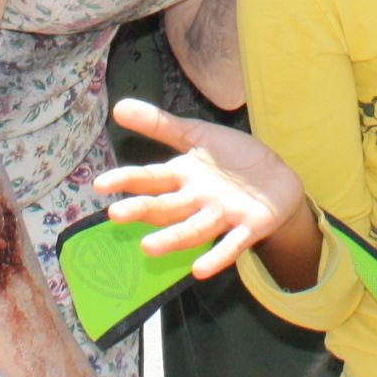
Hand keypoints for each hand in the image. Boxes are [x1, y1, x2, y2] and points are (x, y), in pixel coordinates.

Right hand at [97, 99, 309, 278]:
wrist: (277, 179)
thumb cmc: (231, 160)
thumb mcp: (197, 135)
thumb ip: (160, 125)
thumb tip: (118, 107)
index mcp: (184, 177)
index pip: (150, 178)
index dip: (127, 180)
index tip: (99, 184)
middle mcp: (198, 200)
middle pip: (167, 207)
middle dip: (142, 211)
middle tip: (115, 215)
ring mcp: (222, 215)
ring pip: (193, 229)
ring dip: (172, 239)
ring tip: (147, 248)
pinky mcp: (250, 227)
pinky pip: (232, 244)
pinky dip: (218, 256)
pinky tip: (200, 270)